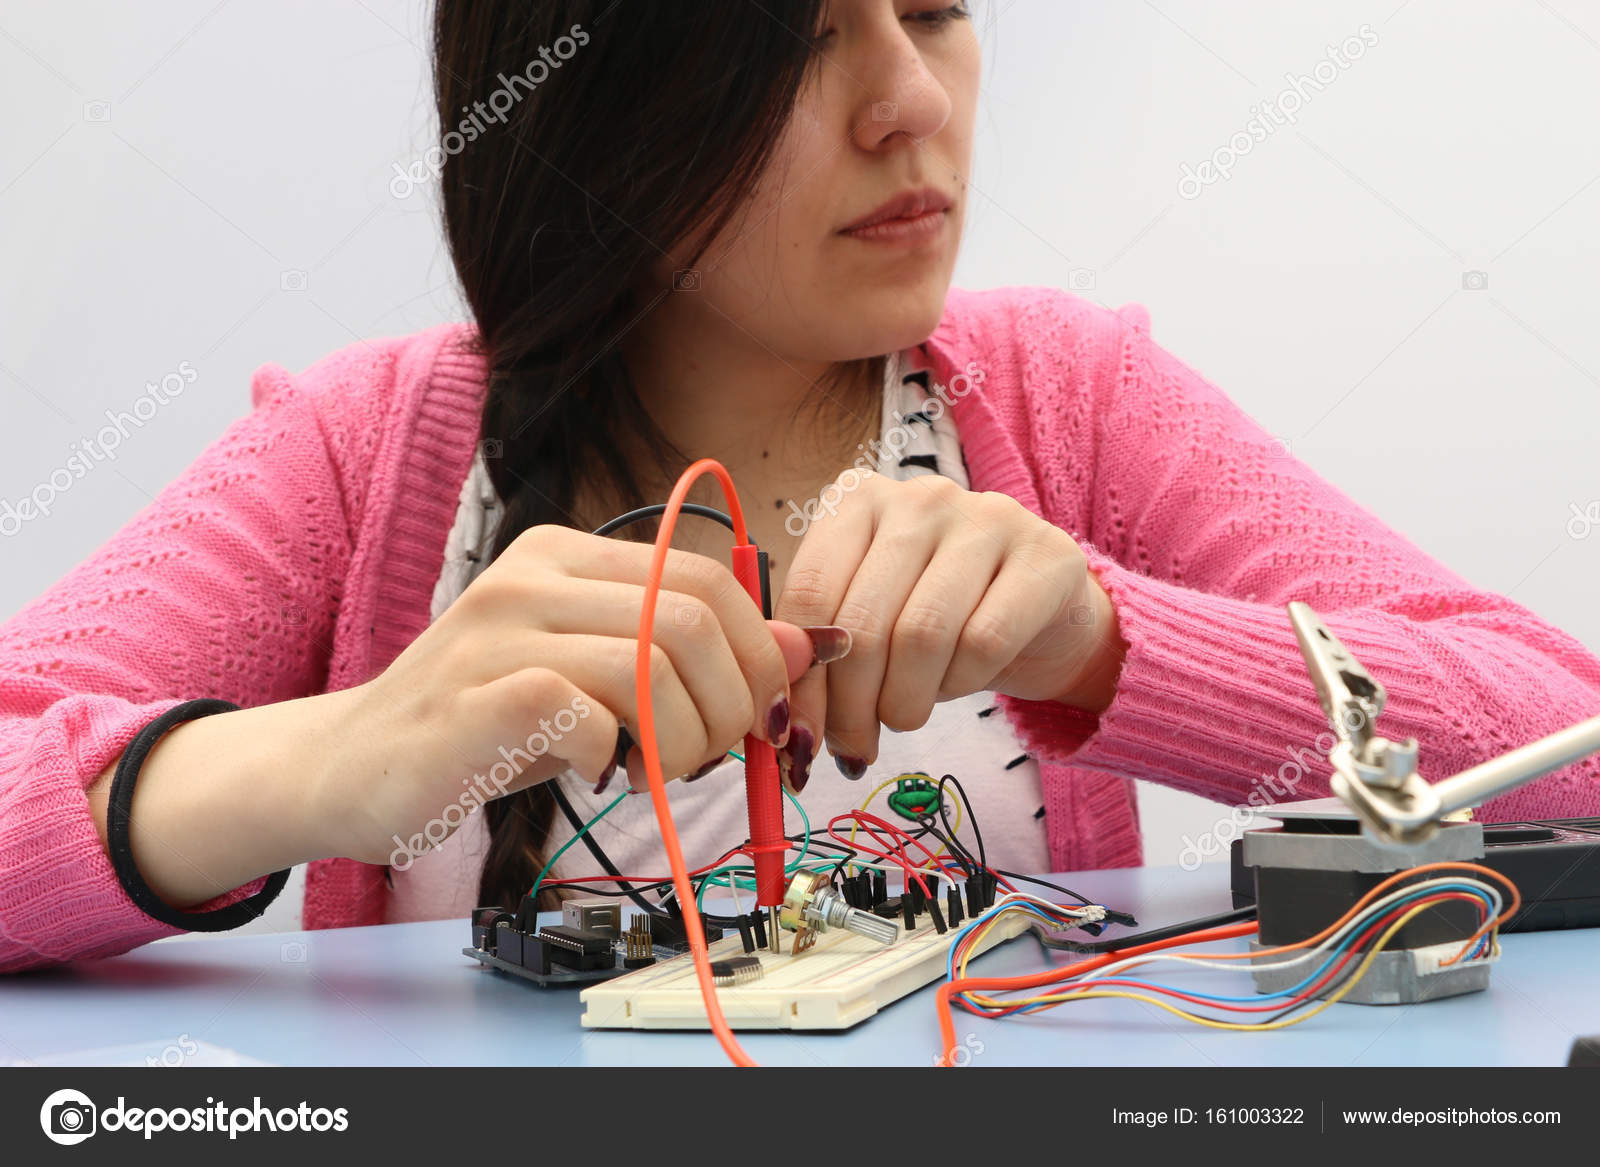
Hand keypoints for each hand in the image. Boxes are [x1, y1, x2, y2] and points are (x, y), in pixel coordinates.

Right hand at [315, 524, 819, 865]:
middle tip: (706, 754)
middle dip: (730, 702)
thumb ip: (689, 653)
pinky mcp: (477, 696)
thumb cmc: (483, 725)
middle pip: (693, 616)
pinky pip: (590, 713)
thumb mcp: (596, 676)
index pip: (708, 578)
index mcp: (567, 554)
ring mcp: (499, 631)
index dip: (758, 652)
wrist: (350, 767)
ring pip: (654, 662)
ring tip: (653, 770)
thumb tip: (805, 644)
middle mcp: (532, 574)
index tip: (756, 715)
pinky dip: (617, 756)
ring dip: (683, 738)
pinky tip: (595, 772)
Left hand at [772, 470, 1122, 788]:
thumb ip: (820, 649)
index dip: (799, 676)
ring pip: (921, 635)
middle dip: (849, 705)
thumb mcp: (867, 620)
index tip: (796, 733)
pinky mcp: (1044, 557)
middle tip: (854, 745)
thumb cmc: (936, 617)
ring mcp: (987, 518)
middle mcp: (919, 497)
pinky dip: (960, 684)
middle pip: (862, 621)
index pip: (810, 592)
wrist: (1041, 612)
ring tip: (903, 716)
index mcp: (858, 500)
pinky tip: (956, 683)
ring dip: (903, 702)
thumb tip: (781, 720)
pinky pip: (983, 643)